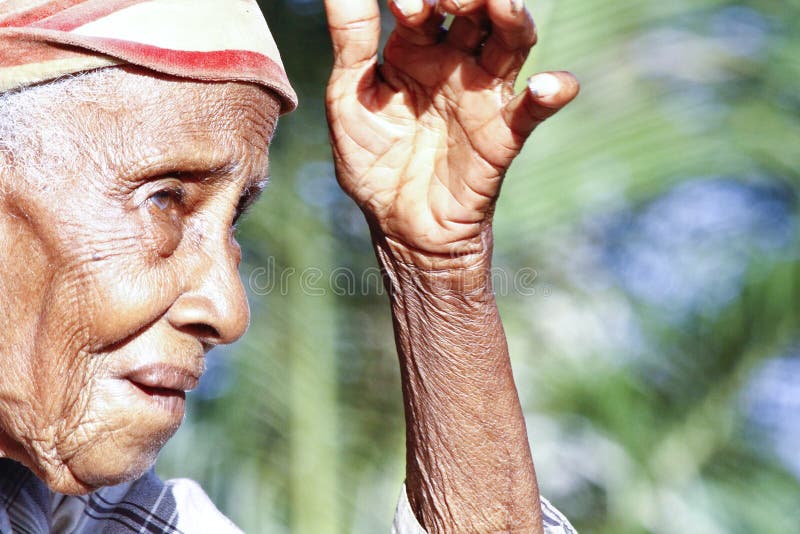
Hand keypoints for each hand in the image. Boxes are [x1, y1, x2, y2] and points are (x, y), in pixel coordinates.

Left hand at [324, 0, 577, 267]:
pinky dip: (550, 94)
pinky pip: (534, 110)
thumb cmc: (372, 161)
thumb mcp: (349, 97)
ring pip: (511, 42)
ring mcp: (483, 95)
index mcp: (413, 49)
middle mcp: (454, 62)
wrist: (399, 226)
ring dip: (513, 18)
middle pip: (476, 9)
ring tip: (502, 4)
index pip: (424, 3)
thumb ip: (351, 40)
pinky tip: (549, 85)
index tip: (403, 7)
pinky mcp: (503, 134)